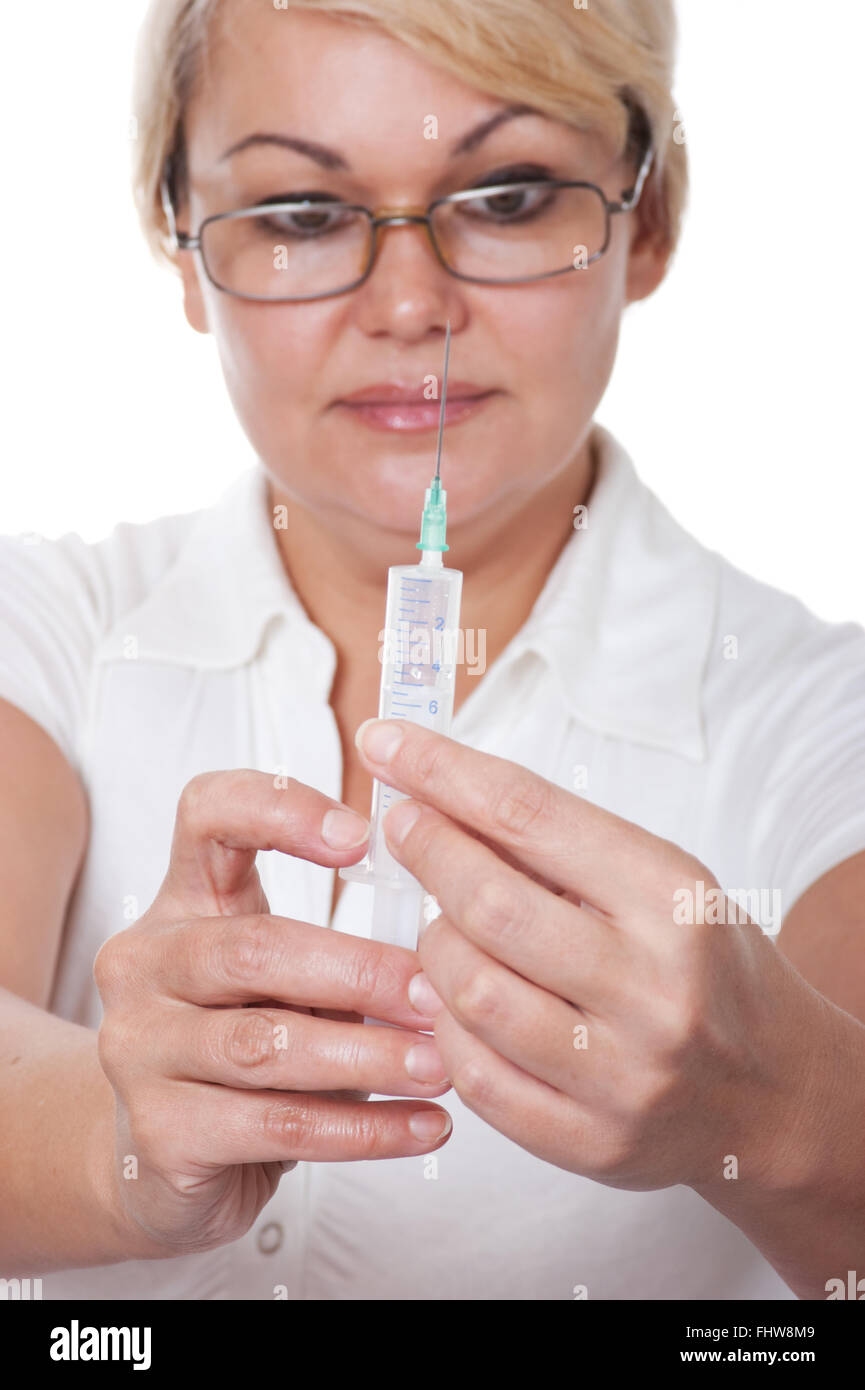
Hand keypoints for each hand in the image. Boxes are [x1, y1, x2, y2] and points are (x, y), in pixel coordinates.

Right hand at [93, 769, 451, 1258]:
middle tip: (436, 996)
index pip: (208, 814)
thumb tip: (450, 946)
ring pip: (266, 1045)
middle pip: (253, 947)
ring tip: (443, 1067)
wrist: (171, 1165)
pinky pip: (275, 1126)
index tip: (364, 836)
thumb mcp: (290, 980)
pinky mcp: (157, 1132)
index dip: (281, 810)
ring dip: (369, 1057)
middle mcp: (145, 963)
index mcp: (183, 900)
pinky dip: (362, 1129)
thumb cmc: (251, 1046)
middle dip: (359, 973)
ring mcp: (138, 1048)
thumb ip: (344, 949)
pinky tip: (421, 1126)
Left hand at [355, 718, 821, 1193]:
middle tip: (404, 826)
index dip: (442, 772)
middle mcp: (652, 989)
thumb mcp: (662, 882)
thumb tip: (440, 797)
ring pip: (470, 992)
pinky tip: (452, 997)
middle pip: (489, 904)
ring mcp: (621, 1075)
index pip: (530, 815)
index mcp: (673, 901)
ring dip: (432, 943)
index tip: (389, 744)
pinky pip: (473, 1074)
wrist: (772, 1089)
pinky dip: (444, 1023)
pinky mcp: (588, 1141)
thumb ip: (562, 849)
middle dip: (427, 850)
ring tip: (443, 923)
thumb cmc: (703, 964)